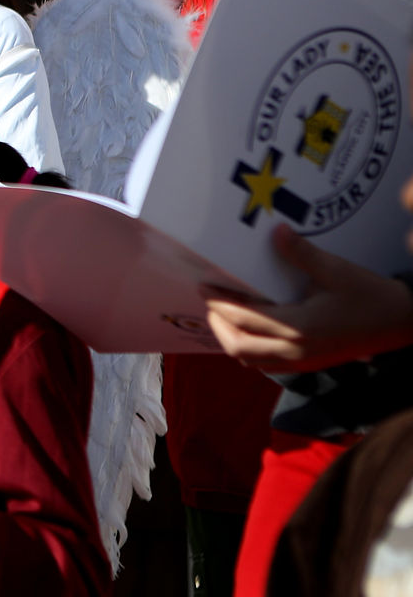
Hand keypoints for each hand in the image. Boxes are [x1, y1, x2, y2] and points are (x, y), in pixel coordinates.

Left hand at [205, 226, 412, 370]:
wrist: (403, 322)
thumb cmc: (371, 296)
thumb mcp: (337, 271)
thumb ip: (302, 254)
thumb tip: (275, 232)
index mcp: (298, 328)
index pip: (244, 318)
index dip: (219, 302)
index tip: (204, 285)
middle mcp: (295, 351)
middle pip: (238, 347)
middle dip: (218, 324)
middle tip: (211, 300)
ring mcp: (301, 362)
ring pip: (250, 360)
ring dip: (232, 339)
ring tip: (225, 314)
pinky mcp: (308, 364)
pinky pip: (266, 364)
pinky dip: (250, 349)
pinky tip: (251, 329)